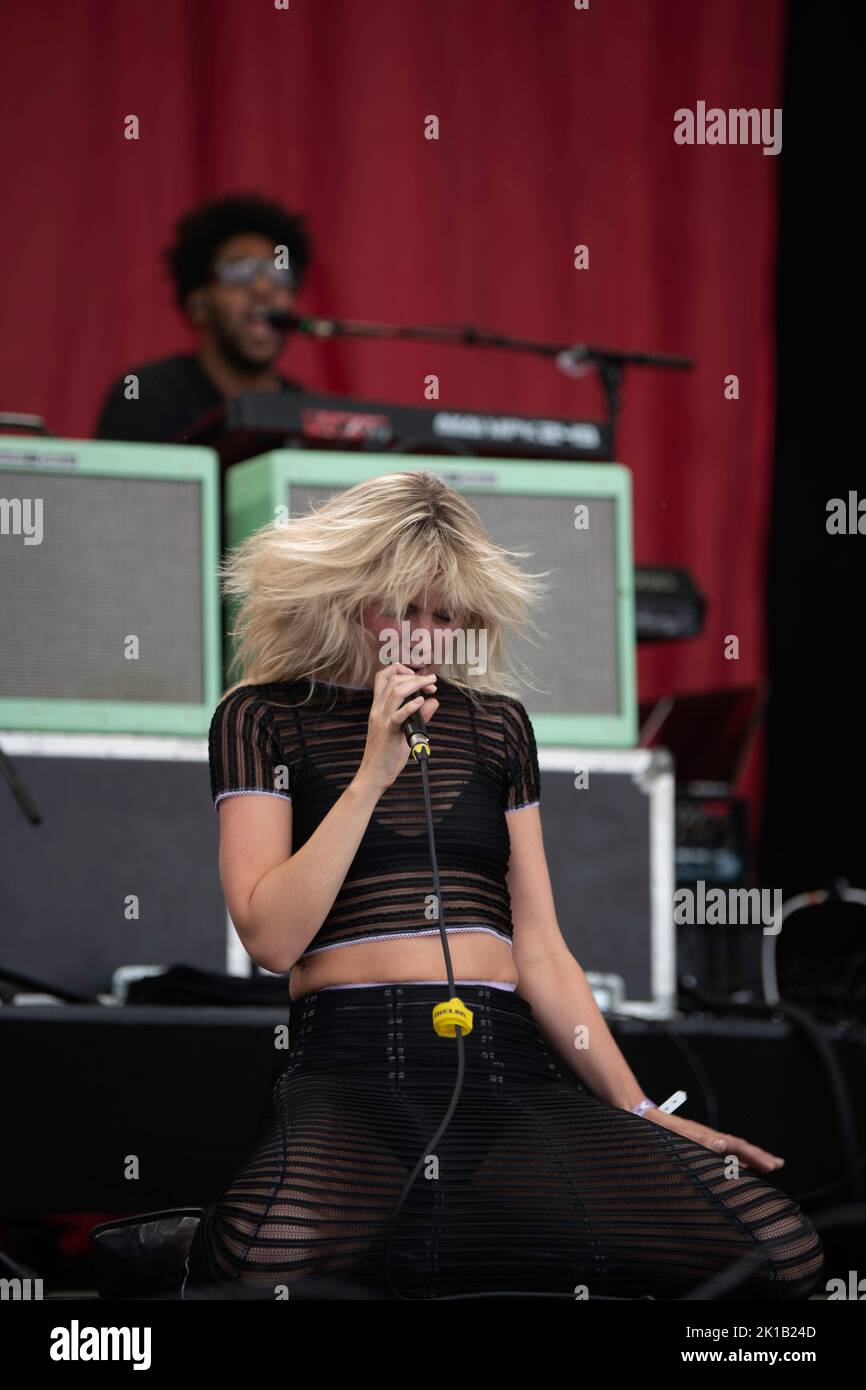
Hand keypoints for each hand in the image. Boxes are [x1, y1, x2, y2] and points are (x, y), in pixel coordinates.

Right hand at [357, 663, 438, 791]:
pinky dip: (411, 706)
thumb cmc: (388, 753)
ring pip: (395, 691)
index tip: (419, 676)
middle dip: (415, 676)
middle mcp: (378, 709)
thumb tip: (433, 702)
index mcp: (379, 706)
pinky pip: (398, 715)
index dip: (401, 669)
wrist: (374, 773)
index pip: (384, 676)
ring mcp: (381, 720)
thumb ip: (419, 715)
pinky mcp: (388, 732)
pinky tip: (422, 702)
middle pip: (393, 679)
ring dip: (416, 684)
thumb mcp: (404, 729)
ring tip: (430, 686)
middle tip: (431, 683)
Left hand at [642, 1108, 784, 1175]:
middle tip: (778, 1165)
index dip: (757, 1156)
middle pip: (739, 1146)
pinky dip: (733, 1159)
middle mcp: (708, 1136)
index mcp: (707, 1135)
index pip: (738, 1146)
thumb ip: (699, 1140)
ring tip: (764, 1166)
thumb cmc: (657, 1127)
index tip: (774, 1165)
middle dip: (759, 1156)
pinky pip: (721, 1152)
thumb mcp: (678, 1135)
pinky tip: (735, 1165)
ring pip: (732, 1149)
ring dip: (748, 1158)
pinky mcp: (695, 1142)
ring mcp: (703, 1138)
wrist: (640, 1115)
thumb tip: (722, 1144)